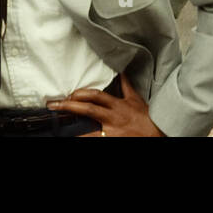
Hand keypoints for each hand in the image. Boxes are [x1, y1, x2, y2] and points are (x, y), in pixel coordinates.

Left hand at [47, 75, 164, 136]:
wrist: (158, 133)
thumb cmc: (147, 117)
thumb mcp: (136, 99)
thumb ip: (126, 86)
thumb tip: (121, 71)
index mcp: (117, 105)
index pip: (96, 96)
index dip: (81, 94)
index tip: (69, 94)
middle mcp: (113, 118)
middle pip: (88, 110)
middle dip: (69, 107)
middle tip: (53, 106)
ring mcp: (112, 132)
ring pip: (89, 132)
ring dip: (74, 131)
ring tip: (59, 130)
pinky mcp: (112, 141)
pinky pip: (95, 141)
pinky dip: (86, 139)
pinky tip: (74, 138)